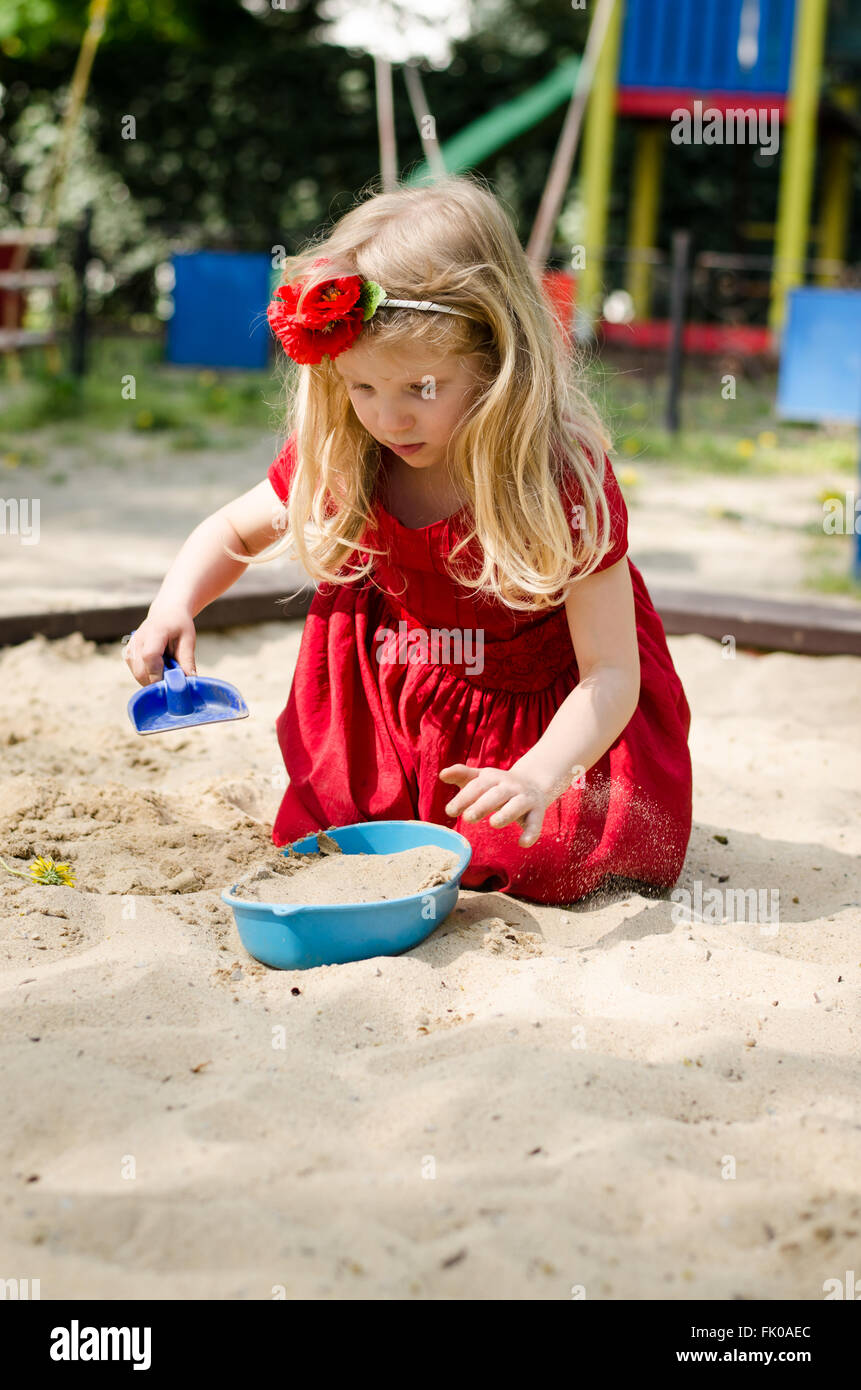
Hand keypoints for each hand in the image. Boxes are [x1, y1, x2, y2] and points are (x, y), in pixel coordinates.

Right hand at [123, 604, 196, 686]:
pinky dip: (148, 676)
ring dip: (153, 680)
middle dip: (157, 682)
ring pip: (138, 675)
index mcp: (154, 632)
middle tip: (173, 682)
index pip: (150, 657)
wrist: (166, 613)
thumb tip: (190, 681)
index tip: (172, 684)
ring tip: (167, 670)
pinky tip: (159, 668)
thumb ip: (188, 661)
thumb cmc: (178, 625)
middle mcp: (137, 640)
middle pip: (141, 671)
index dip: (158, 674)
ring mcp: (130, 648)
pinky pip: (136, 672)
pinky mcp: (128, 654)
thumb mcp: (188, 640)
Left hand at [439, 760, 556, 847]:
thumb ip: (462, 775)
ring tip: (493, 823)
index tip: (449, 811)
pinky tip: (523, 844)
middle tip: (468, 818)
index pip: (477, 786)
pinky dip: (531, 833)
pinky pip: (536, 823)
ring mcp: (525, 798)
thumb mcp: (481, 778)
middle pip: (496, 794)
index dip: (463, 798)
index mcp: (493, 778)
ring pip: (517, 805)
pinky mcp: (537, 812)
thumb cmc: (498, 785)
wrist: (533, 784)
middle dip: (482, 805)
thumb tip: (442, 774)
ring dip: (506, 813)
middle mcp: (510, 786)